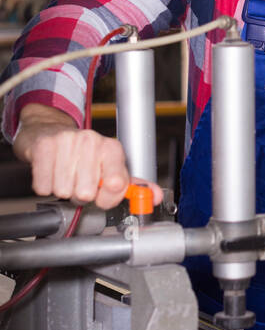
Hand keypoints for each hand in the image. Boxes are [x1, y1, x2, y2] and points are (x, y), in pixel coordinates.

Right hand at [14, 108, 162, 210]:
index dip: (107, 198)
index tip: (102, 193)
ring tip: (65, 175)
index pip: (117, 185)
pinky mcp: (45, 146)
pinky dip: (45, 186)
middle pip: (86, 193)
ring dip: (62, 189)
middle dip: (80, 194)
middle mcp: (92, 141)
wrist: (51, 131)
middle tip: (79, 182)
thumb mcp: (111, 167)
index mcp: (112, 148)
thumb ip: (133, 185)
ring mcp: (67, 141)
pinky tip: (51, 172)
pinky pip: (44, 186)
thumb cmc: (82, 154)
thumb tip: (156, 197)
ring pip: (64, 191)